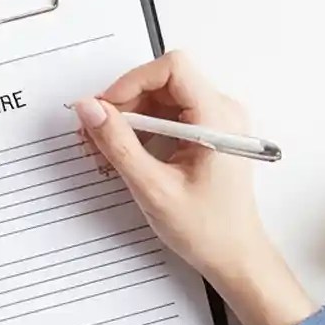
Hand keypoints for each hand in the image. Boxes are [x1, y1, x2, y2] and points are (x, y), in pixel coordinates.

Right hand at [74, 52, 315, 324]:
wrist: (235, 255)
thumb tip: (89, 108)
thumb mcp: (152, 188)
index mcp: (217, 119)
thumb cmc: (206, 230)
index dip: (132, 82)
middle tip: (98, 132)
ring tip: (110, 148)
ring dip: (132, 117)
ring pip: (164, 97)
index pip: (172, 68)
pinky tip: (131, 154)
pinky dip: (145, 129)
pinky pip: (171, 114)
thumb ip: (117, 144)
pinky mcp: (209, 132)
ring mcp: (217, 121)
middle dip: (126, 102)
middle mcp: (223, 111)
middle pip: (164, 81)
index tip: (107, 109)